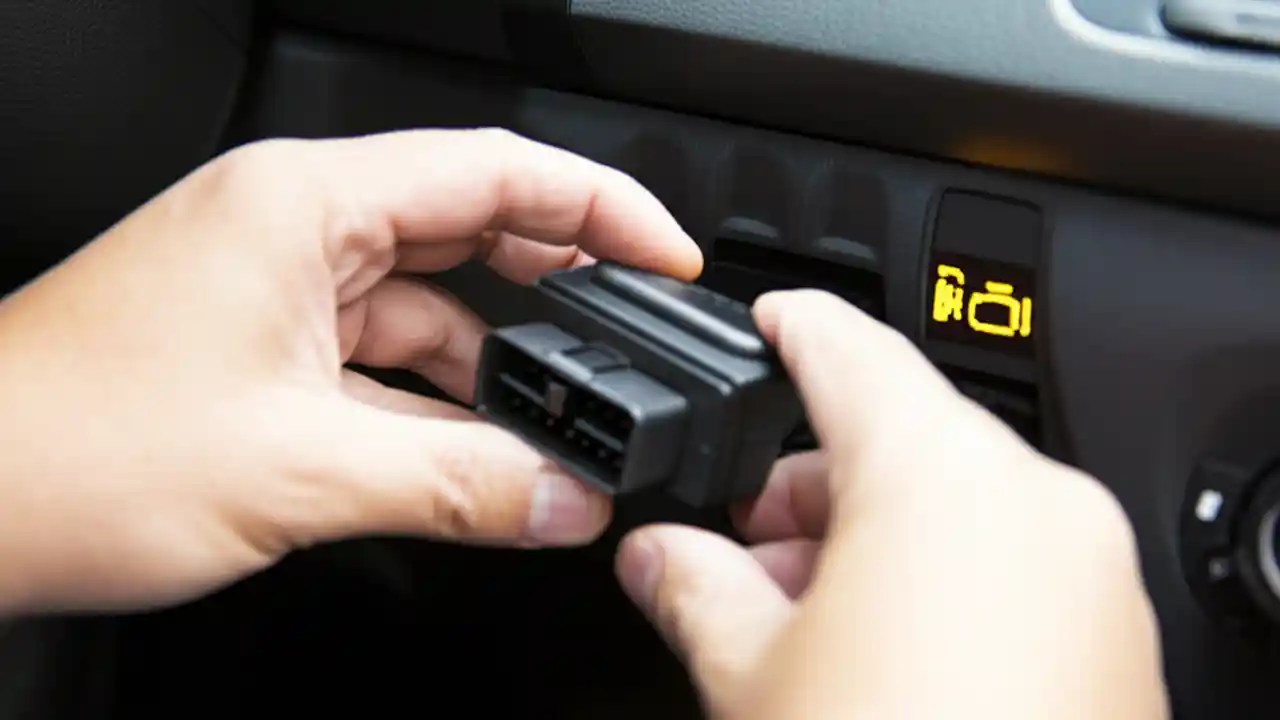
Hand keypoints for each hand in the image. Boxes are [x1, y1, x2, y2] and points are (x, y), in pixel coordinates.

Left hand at [0, 128, 701, 615]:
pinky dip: (436, 404)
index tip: (665, 254)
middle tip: (634, 331)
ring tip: (562, 423)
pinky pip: (379, 358)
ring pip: (427, 305)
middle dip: (558, 280)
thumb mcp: (297, 472)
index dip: (599, 205)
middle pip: (468, 226)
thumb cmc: (62, 449)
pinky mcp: (259, 342)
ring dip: (495, 365)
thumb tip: (562, 500)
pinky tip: (479, 453)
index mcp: (303, 204)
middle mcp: (290, 227)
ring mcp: (274, 284)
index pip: (494, 169)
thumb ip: (456, 487)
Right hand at [615, 291, 1168, 719]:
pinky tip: (881, 654)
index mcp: (940, 476)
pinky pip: (1013, 567)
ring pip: (959, 505)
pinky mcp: (1116, 641)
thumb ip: (693, 585)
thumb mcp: (751, 675)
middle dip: (808, 477)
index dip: (789, 325)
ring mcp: (1091, 573)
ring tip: (798, 614)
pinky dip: (941, 580)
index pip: (846, 348)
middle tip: (740, 540)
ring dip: (872, 534)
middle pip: (903, 435)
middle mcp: (1037, 505)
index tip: (766, 320)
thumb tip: (660, 557)